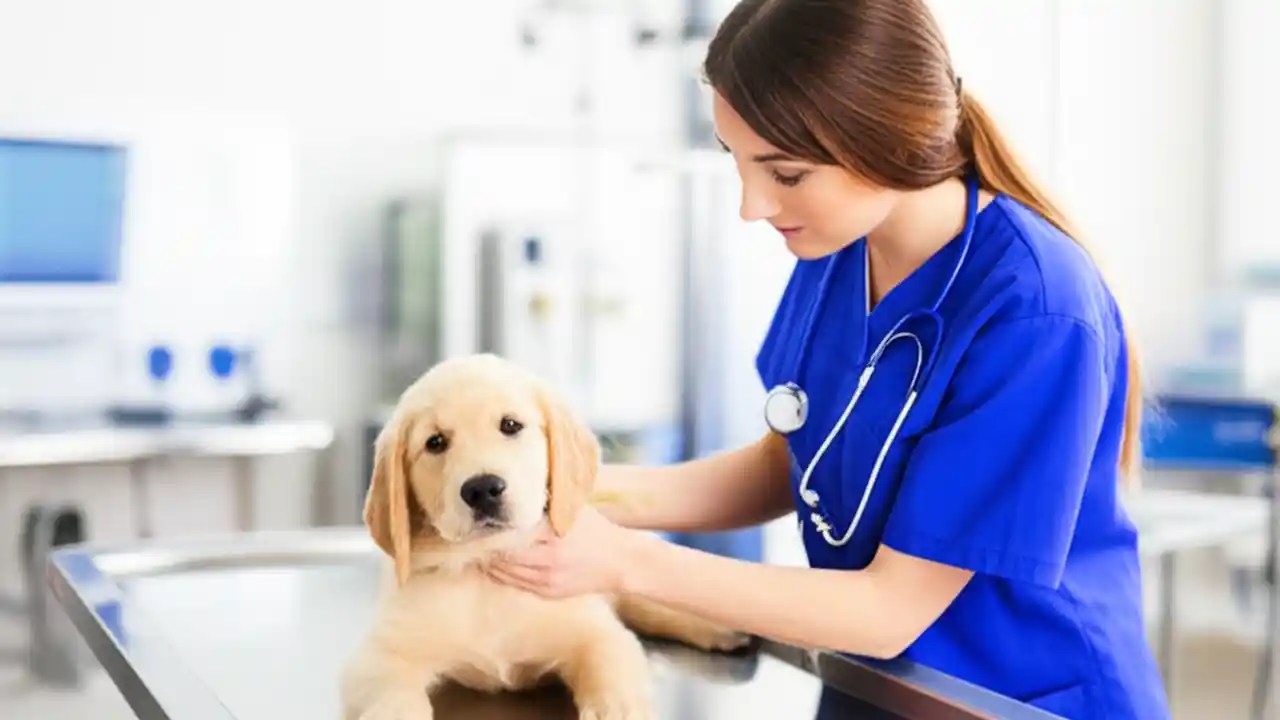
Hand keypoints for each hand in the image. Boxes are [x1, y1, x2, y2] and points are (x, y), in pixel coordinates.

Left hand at [486, 506, 637, 598]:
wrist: (622, 562)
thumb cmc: (597, 529)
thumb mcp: (572, 510)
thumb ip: (545, 503)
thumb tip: (517, 489)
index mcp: (551, 536)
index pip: (507, 536)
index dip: (489, 531)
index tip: (478, 522)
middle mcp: (547, 561)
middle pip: (501, 558)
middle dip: (485, 548)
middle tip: (473, 537)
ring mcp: (547, 581)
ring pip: (504, 574)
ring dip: (491, 563)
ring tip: (482, 550)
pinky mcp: (549, 593)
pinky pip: (516, 585)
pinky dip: (504, 574)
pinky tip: (499, 564)